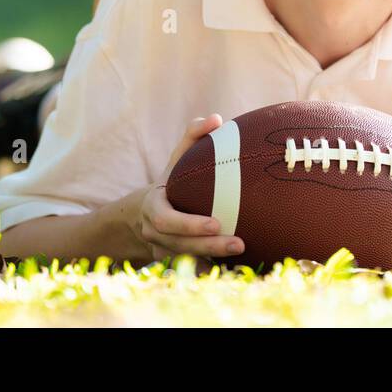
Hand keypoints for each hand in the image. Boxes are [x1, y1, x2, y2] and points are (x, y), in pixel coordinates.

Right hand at [133, 114, 243, 267]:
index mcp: (153, 208)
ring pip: (188, 262)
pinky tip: (237, 272)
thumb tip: (217, 119)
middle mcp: (155, 234)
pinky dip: (212, 272)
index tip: (216, 223)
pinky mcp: (175, 265)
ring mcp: (164, 252)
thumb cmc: (173, 180)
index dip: (189, 224)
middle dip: (209, 247)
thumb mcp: (177, 158)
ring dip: (215, 260)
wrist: (146, 214)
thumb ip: (192, 137)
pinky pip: (194, 272)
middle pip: (181, 246)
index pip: (166, 221)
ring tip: (244, 255)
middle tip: (240, 244)